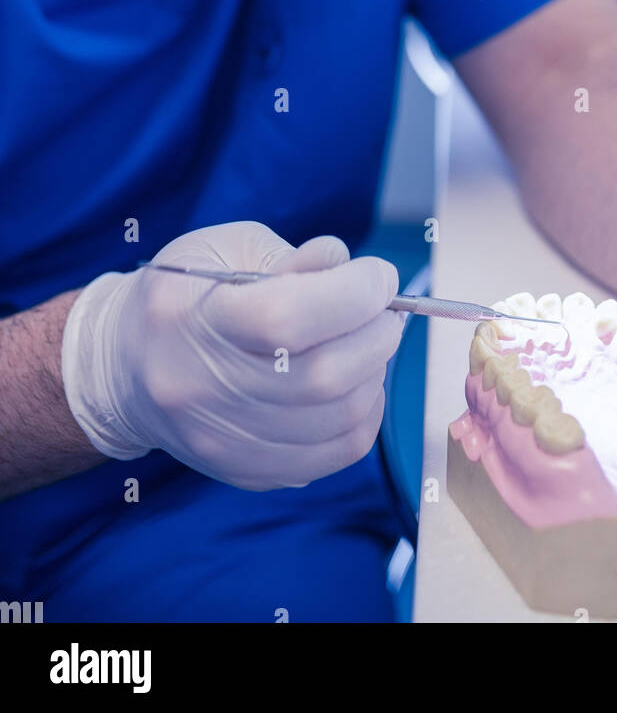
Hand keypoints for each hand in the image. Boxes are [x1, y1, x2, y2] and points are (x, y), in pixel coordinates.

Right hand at [61, 222, 402, 489]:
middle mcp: (204, 391)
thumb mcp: (225, 250)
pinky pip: (338, 452)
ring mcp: (226, 441)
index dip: (353, 294)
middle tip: (383, 309)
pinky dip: (365, 411)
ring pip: (341, 418)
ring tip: (367, 340)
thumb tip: (348, 266)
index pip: (287, 317)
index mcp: (192, 321)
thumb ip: (289, 256)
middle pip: (323, 376)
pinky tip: (355, 380)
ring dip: (376, 372)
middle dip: (376, 333)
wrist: (127, 368)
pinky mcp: (248, 471)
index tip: (378, 275)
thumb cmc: (183, 296)